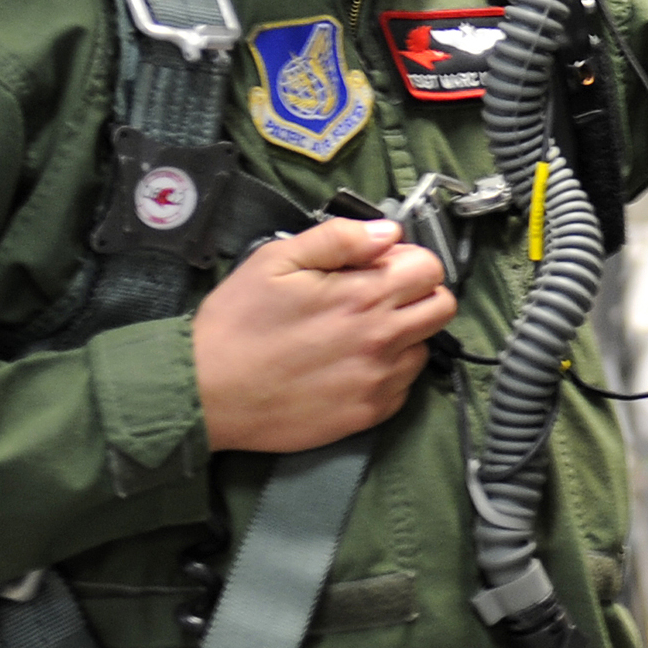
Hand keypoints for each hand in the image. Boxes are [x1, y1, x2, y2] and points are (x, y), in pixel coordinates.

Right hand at [193, 218, 456, 453]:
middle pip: (441, 308)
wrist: (206, 393)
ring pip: (424, 348)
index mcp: (362, 297)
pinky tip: (350, 364)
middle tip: (379, 296)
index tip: (380, 265)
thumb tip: (386, 232)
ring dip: (404, 335)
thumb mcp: (275, 260)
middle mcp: (380, 340)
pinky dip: (387, 373)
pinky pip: (402, 388)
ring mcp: (377, 381)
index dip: (407, 259)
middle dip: (418, 294)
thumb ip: (338, 239)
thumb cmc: (235, 325)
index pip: (430, 269)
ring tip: (359, 332)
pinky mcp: (366, 415)